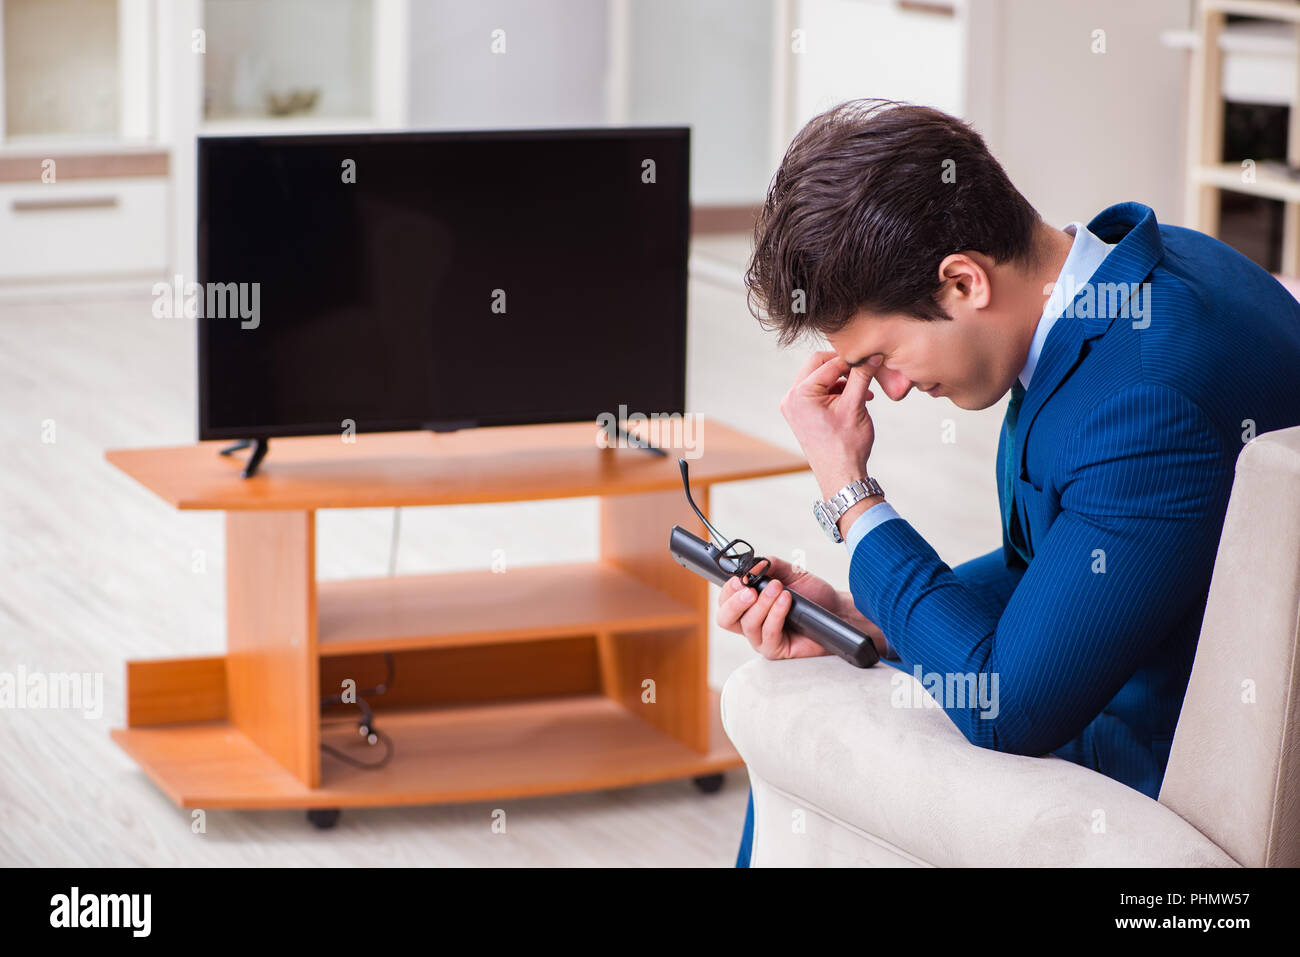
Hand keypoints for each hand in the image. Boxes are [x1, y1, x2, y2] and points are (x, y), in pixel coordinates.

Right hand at [716, 555, 888, 660]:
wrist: (836, 609)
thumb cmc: (811, 595)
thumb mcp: (789, 572)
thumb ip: (769, 565)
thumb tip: (751, 566)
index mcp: (748, 605)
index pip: (725, 600)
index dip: (728, 590)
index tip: (739, 578)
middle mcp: (750, 623)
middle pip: (725, 618)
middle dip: (735, 602)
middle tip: (749, 589)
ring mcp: (761, 639)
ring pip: (749, 624)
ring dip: (763, 603)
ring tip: (779, 589)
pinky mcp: (776, 650)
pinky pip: (769, 634)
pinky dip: (776, 614)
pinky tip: (786, 601)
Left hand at [780, 350, 878, 498]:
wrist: (840, 475)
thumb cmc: (846, 446)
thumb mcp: (855, 406)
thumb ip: (862, 376)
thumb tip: (872, 354)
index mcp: (799, 394)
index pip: (827, 363)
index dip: (851, 359)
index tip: (871, 356)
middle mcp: (791, 397)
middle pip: (818, 365)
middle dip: (843, 367)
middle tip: (865, 371)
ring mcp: (793, 406)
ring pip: (819, 378)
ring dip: (842, 380)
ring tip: (864, 392)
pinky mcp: (801, 413)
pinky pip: (818, 391)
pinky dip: (836, 391)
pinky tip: (856, 399)